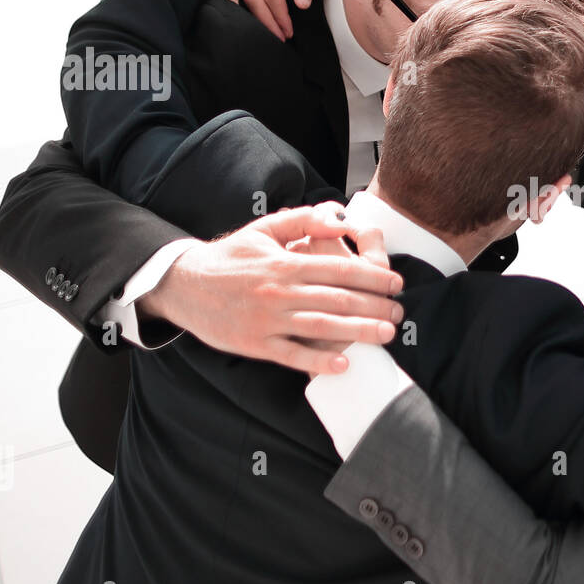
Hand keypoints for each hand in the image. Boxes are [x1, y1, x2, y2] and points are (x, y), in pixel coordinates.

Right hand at [138, 203, 404, 375]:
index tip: (396, 285)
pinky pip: (292, 355)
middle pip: (338, 300)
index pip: (339, 270)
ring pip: (322, 328)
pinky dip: (318, 362)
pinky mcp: (256, 344)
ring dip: (359, 332)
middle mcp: (280, 291)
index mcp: (286, 263)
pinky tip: (343, 364)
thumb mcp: (265, 229)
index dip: (373, 278)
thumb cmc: (231, 256)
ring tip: (386, 335)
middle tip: (399, 313)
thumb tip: (339, 220)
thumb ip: (303, 220)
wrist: (184, 283)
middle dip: (375, 307)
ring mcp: (268, 320)